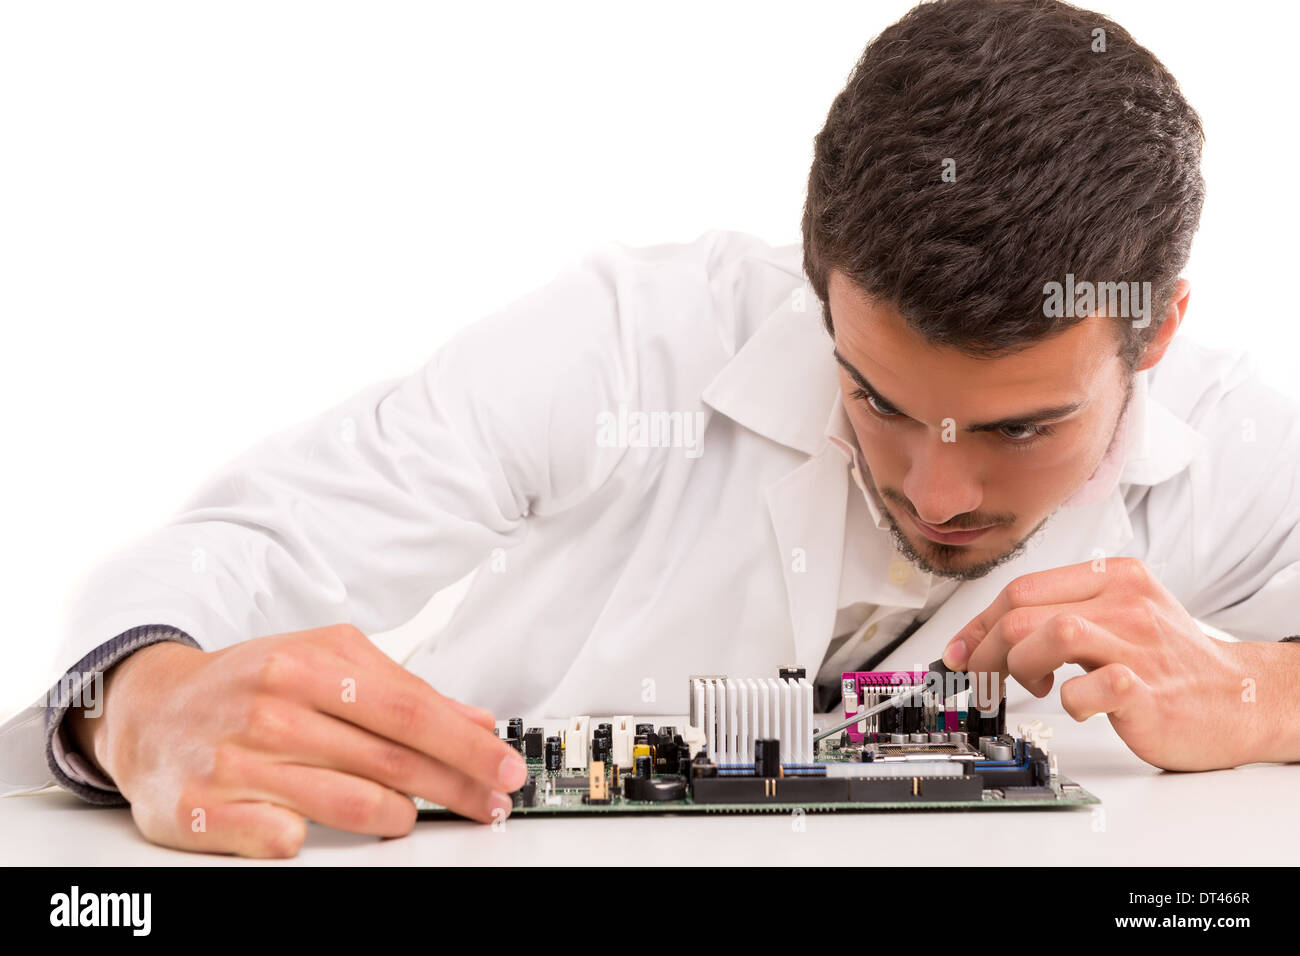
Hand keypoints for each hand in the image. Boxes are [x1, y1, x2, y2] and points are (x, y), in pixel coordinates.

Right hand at [69, 623, 528, 856]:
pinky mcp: (204, 808)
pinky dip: (312, 839)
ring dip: (397, 816)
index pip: (408, 709)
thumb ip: (400, 689)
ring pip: (350, 803)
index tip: (507, 768)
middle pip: (389, 758)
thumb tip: (475, 720)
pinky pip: (282, 838)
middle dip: (454, 786)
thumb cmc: (250, 684)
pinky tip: (319, 832)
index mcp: (308, 664)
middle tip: (490, 803)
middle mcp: (273, 708)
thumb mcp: (325, 663)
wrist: (151, 710)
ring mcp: (237, 760)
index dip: (466, 744)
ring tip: (408, 815)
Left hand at [940, 557, 1258, 770]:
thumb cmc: (1169, 660)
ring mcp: (1138, 646)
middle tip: (981, 677)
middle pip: (1022, 609)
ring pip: (1049, 635)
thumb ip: (1060, 612)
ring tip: (1032, 685)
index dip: (977, 623)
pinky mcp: (1147, 692)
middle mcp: (1124, 603)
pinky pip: (1089, 688)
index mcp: (1113, 576)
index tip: (959, 650)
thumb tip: (986, 633)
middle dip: (984, 648)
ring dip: (1019, 666)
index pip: (1021, 587)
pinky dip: (1069, 702)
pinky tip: (1079, 706)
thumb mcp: (1119, 614)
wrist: (1239, 697)